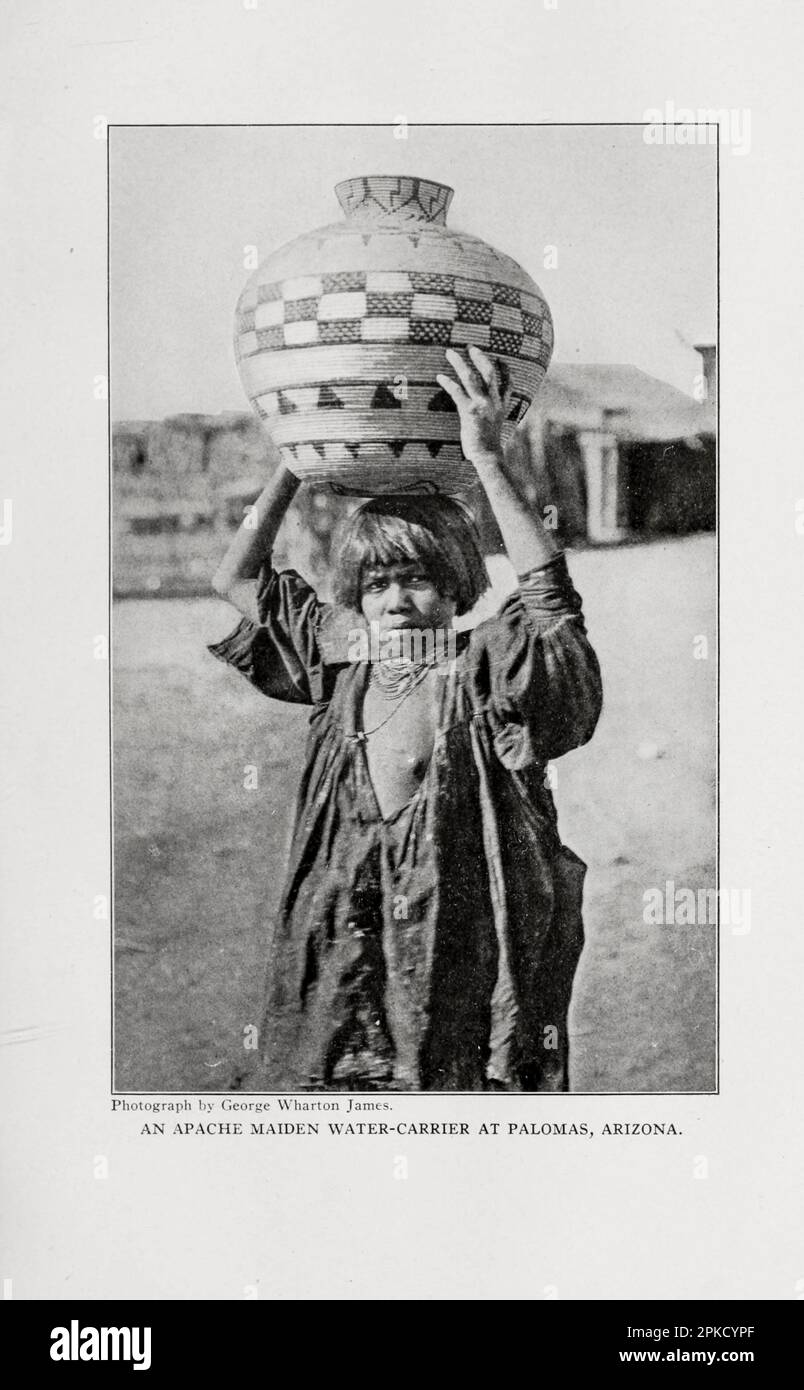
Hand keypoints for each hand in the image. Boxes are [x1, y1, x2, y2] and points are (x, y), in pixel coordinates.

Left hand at [435, 345, 511, 467]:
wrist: (487, 456)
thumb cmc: (488, 444)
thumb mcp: (495, 426)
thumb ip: (493, 414)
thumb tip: (486, 412)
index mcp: (502, 405)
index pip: (508, 382)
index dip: (505, 369)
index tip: (500, 359)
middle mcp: (494, 402)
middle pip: (489, 372)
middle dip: (479, 357)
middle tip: (470, 346)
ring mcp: (482, 405)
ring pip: (471, 378)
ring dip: (460, 363)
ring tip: (450, 353)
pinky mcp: (469, 411)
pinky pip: (457, 392)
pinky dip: (448, 382)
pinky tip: (439, 376)